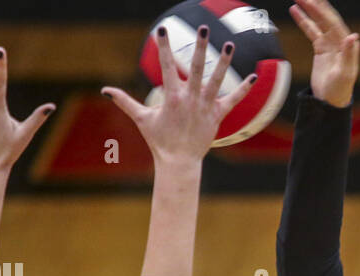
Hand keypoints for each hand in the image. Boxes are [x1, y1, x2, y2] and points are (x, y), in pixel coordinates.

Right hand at [102, 27, 256, 168]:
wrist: (179, 162)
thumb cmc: (159, 140)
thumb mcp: (141, 119)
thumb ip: (124, 101)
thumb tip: (105, 90)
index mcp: (172, 97)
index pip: (166, 67)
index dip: (163, 47)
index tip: (161, 30)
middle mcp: (190, 99)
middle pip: (197, 68)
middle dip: (200, 47)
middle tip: (203, 28)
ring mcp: (205, 107)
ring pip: (217, 81)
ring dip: (224, 62)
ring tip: (229, 44)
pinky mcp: (217, 116)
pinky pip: (233, 101)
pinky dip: (244, 90)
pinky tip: (254, 77)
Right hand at [290, 0, 359, 107]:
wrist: (330, 102)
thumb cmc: (339, 90)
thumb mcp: (344, 74)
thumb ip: (348, 54)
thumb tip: (352, 36)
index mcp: (347, 44)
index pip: (334, 23)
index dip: (323, 12)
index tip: (312, 1)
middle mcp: (340, 41)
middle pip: (326, 18)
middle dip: (315, 6)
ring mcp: (330, 43)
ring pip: (318, 22)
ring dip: (308, 10)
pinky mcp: (321, 48)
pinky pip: (311, 30)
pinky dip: (303, 20)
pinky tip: (295, 10)